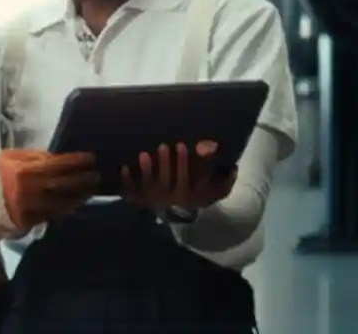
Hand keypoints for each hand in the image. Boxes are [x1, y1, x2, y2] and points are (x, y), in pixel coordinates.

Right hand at [0, 150, 96, 241]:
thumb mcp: (6, 158)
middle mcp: (29, 190)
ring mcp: (29, 209)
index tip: (91, 158)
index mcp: (23, 170)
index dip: (76, 161)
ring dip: (78, 196)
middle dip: (83, 179)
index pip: (57, 164)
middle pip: (64, 184)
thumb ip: (31, 157)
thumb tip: (55, 157)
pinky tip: (74, 204)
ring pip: (61, 203)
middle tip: (98, 175)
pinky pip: (51, 216)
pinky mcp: (27, 224)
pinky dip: (65, 209)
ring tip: (90, 190)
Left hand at [121, 141, 235, 210]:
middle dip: (167, 164)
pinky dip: (126, 181)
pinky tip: (123, 167)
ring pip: (151, 186)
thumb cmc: (196, 192)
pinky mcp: (140, 198)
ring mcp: (155, 198)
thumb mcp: (212, 189)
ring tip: (143, 154)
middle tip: (164, 146)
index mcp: (190, 193)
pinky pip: (132, 192)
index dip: (187, 165)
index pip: (191, 180)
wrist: (176, 213)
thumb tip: (234, 168)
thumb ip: (223, 180)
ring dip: (147, 170)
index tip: (184, 145)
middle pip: (169, 182)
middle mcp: (172, 197)